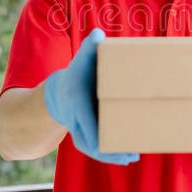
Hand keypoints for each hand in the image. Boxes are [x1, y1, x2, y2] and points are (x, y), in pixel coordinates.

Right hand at [44, 27, 139, 165]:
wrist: (60, 92)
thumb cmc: (78, 73)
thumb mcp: (82, 59)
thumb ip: (90, 47)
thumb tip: (98, 34)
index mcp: (75, 100)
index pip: (82, 117)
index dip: (93, 129)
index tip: (104, 140)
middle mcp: (74, 117)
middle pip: (88, 137)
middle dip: (106, 148)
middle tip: (127, 153)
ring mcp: (79, 128)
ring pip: (91, 147)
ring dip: (110, 155)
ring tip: (130, 157)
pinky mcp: (86, 134)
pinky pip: (95, 148)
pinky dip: (109, 154)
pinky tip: (126, 157)